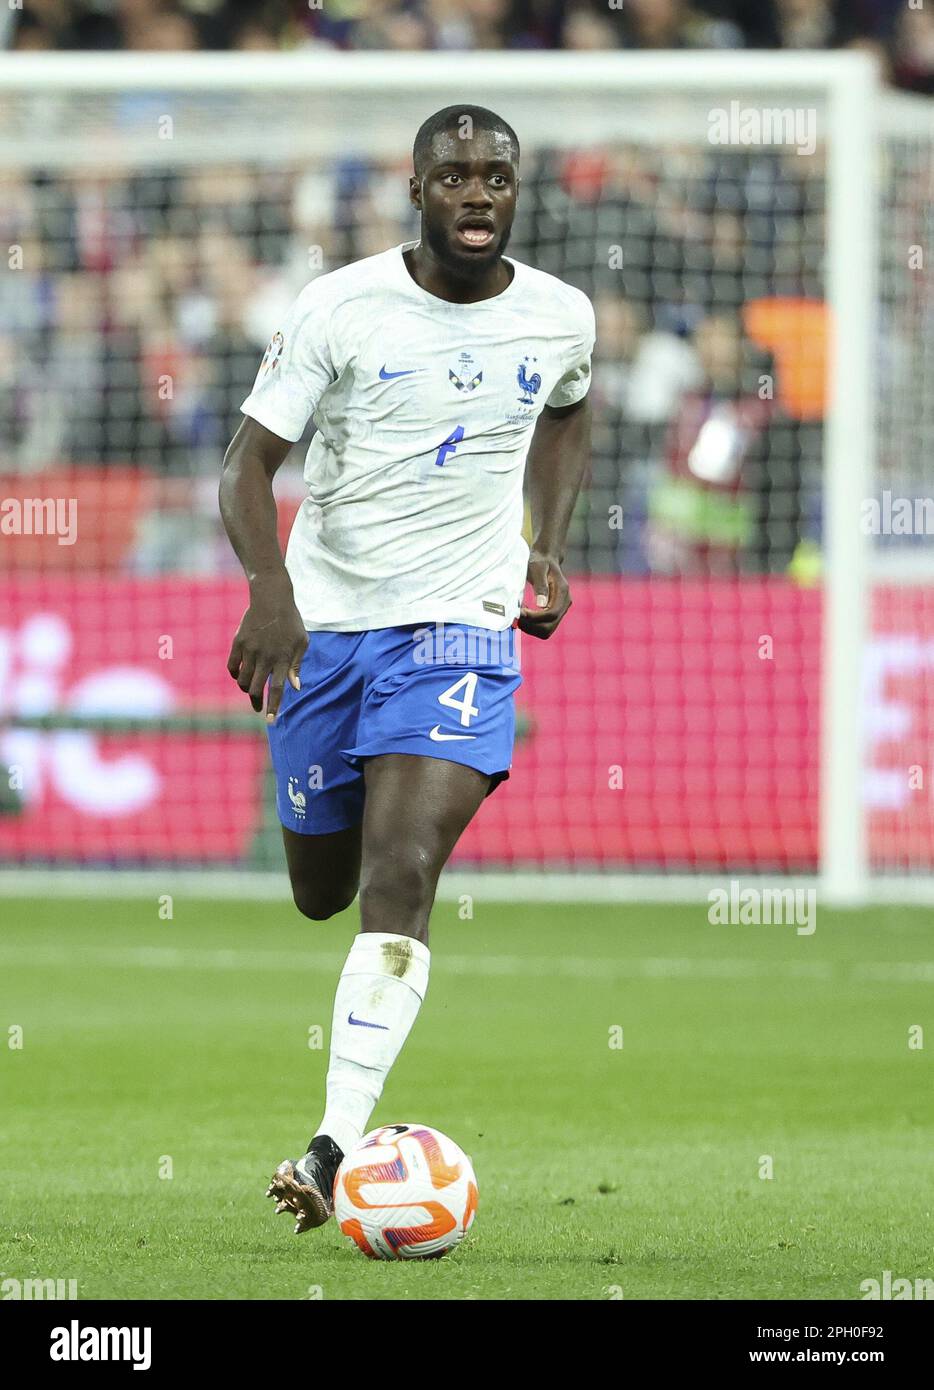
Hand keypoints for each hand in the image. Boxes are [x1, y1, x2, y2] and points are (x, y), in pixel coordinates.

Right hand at [227, 574, 307, 720]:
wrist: (271, 597)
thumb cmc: (291, 622)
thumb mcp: (301, 642)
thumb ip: (297, 666)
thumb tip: (295, 688)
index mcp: (283, 659)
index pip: (276, 689)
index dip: (273, 707)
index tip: (270, 721)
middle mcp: (265, 657)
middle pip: (255, 689)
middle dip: (256, 702)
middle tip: (258, 707)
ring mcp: (250, 650)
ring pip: (242, 680)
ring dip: (246, 689)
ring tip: (252, 689)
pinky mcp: (238, 643)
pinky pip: (232, 667)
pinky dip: (236, 674)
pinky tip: (241, 675)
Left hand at [518, 552, 570, 638]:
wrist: (546, 559)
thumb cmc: (539, 561)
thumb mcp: (537, 569)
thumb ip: (540, 586)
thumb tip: (541, 605)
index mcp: (562, 592)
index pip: (551, 614)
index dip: (534, 618)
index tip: (519, 612)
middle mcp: (565, 603)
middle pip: (549, 626)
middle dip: (531, 625)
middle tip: (516, 616)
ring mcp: (561, 609)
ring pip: (546, 630)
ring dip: (530, 627)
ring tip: (519, 614)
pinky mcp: (554, 613)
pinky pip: (544, 626)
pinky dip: (532, 625)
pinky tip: (523, 614)